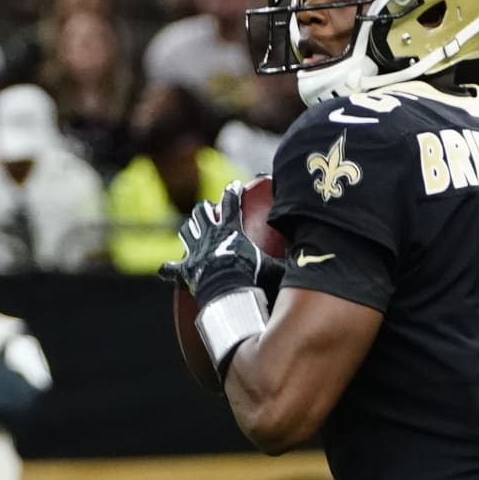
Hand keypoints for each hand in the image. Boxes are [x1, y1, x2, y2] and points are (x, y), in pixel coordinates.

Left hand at [159, 181, 283, 304]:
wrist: (228, 294)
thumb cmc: (252, 277)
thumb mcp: (274, 267)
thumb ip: (289, 261)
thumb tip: (312, 258)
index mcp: (230, 230)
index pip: (231, 203)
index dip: (233, 192)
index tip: (234, 185)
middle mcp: (210, 236)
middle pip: (202, 213)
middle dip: (204, 209)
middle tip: (208, 209)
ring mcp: (195, 252)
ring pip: (186, 231)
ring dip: (189, 229)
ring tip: (190, 228)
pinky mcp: (185, 270)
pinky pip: (172, 269)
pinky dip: (170, 269)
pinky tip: (166, 270)